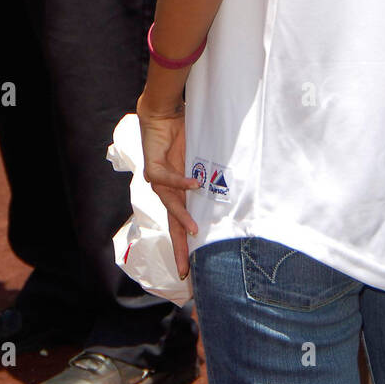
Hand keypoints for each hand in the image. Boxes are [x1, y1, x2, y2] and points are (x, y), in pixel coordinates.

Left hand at [137, 91, 201, 279]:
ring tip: (194, 230)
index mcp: (177, 192)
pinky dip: (181, 182)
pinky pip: (166, 179)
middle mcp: (166, 190)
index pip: (180, 224)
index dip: (185, 245)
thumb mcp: (200, 160)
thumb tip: (231, 186)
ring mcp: (158, 180)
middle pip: (172, 225)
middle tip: (186, 269)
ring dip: (182, 217)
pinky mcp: (153, 166)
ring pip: (170, 205)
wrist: (162, 114)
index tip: (190, 268)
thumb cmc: (182, 135)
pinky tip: (195, 184)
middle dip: (180, 248)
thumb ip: (209, 175)